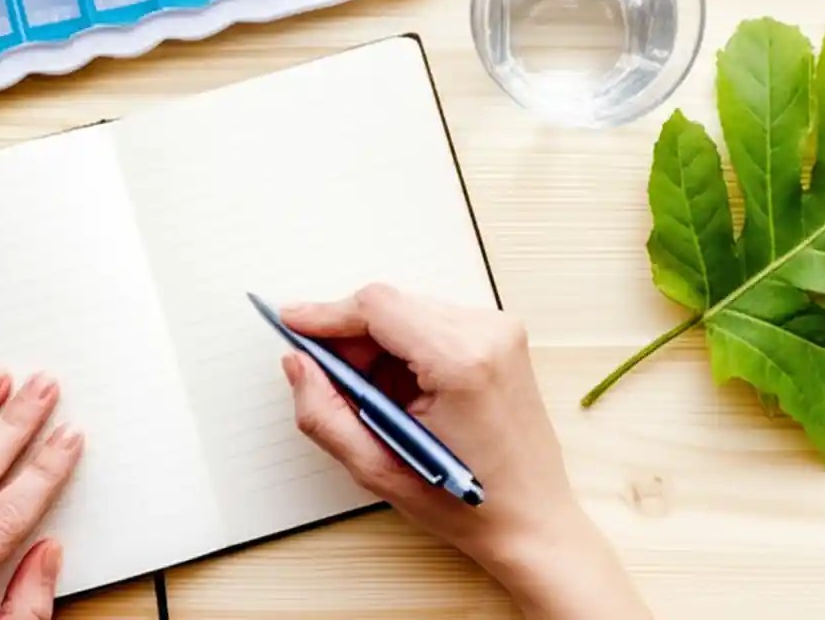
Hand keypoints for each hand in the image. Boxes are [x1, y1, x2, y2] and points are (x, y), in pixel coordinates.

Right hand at [281, 284, 648, 619]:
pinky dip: (405, 349)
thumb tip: (298, 363)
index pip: (377, 307)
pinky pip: (432, 323)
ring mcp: (500, 332)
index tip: (292, 323)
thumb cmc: (470, 504)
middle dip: (350, 337)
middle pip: (391, 305)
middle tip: (327, 380)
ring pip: (409, 312)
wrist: (532, 520)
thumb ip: (325, 412)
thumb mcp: (378, 469)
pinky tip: (403, 393)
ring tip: (376, 401)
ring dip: (378, 345)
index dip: (326, 314)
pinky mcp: (501, 338)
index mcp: (462, 361)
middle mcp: (488, 334)